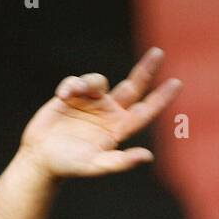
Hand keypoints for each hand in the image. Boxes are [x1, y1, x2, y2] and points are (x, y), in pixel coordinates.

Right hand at [21, 48, 179, 179]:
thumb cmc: (69, 165)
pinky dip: (71, 85)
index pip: (145, 111)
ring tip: (71, 94)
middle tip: (159, 53)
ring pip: (99, 81)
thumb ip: (120, 162)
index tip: (177, 82)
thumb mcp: (95, 165)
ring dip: (88, 83)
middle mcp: (109, 113)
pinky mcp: (73, 94)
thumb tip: (148, 156)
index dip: (161, 98)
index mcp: (118, 129)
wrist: (41, 156)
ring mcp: (91, 102)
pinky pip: (77, 81)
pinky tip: (62, 97)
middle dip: (146, 70)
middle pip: (133, 87)